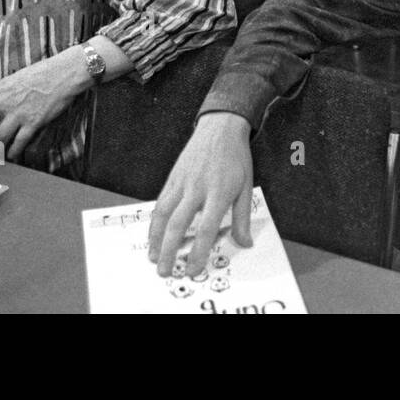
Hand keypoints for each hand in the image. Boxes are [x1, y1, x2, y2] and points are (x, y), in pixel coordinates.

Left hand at [0, 51, 87, 160]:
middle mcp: (7, 100)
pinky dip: (14, 150)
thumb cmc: (45, 71)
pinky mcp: (34, 121)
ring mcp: (20, 112)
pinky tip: (12, 155)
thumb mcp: (18, 76)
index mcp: (2, 86)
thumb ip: (5, 88)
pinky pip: (20, 140)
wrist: (66, 72)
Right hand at [147, 113, 252, 276]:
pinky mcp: (173, 177)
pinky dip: (154, 221)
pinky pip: (161, 202)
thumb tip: (245, 244)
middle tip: (166, 272)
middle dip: (170, 251)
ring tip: (153, 258)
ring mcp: (182, 181)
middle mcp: (197, 188)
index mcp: (219, 192)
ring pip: (164, 213)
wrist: (221, 127)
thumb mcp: (246, 187)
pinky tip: (153, 235)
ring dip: (156, 238)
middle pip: (179, 224)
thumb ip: (243, 218)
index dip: (199, 252)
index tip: (193, 269)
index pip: (206, 229)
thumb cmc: (236, 158)